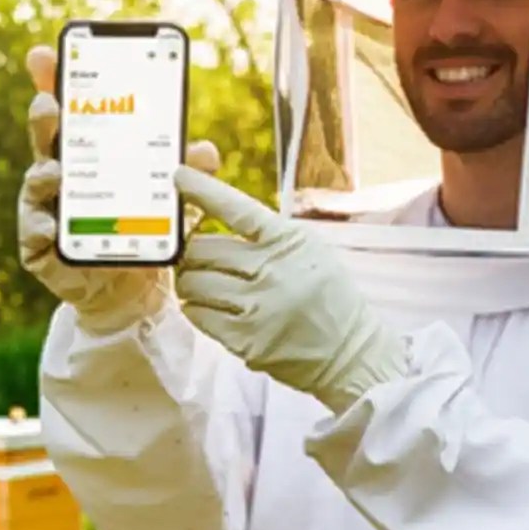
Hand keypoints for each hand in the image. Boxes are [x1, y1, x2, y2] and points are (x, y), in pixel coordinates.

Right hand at [18, 45, 219, 334]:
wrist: (131, 290)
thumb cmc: (143, 232)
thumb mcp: (173, 201)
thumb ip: (187, 176)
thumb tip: (204, 151)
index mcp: (86, 155)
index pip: (67, 111)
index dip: (53, 80)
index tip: (46, 53)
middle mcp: (59, 178)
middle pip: (45, 139)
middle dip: (44, 117)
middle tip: (50, 104)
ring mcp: (45, 211)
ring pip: (36, 185)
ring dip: (43, 174)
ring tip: (55, 171)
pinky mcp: (41, 250)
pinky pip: (34, 236)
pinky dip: (40, 228)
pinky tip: (51, 225)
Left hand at [173, 166, 408, 413]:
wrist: (349, 352)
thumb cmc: (326, 295)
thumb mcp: (308, 250)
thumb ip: (267, 234)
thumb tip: (213, 215)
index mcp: (289, 242)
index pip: (237, 209)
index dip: (203, 191)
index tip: (179, 177)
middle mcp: (272, 272)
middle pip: (203, 249)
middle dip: (192, 252)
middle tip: (196, 258)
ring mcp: (257, 308)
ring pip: (193, 283)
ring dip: (189, 281)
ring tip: (200, 283)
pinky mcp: (244, 340)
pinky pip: (198, 315)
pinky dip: (195, 308)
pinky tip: (208, 306)